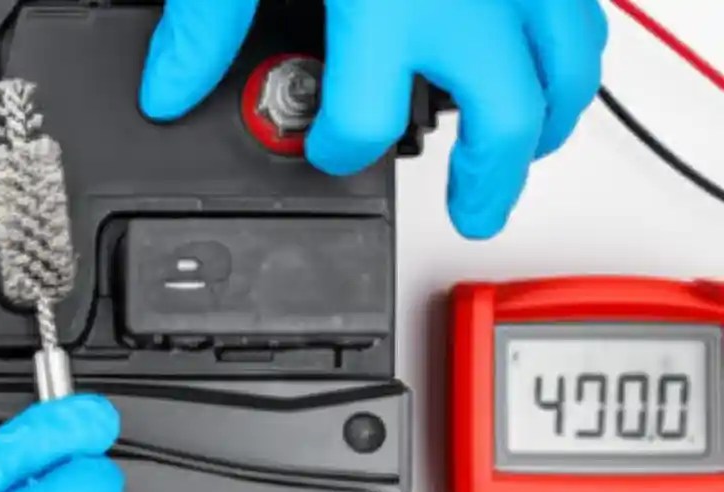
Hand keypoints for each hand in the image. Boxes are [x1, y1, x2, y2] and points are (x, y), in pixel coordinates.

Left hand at [139, 0, 607, 238]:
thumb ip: (205, 19)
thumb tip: (169, 86)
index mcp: (381, 2)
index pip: (358, 120)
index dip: (332, 150)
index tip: (321, 148)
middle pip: (502, 118)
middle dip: (491, 178)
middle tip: (477, 213)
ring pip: (570, 64)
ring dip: (553, 120)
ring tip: (530, 150)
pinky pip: (580, 5)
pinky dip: (573, 47)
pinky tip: (549, 58)